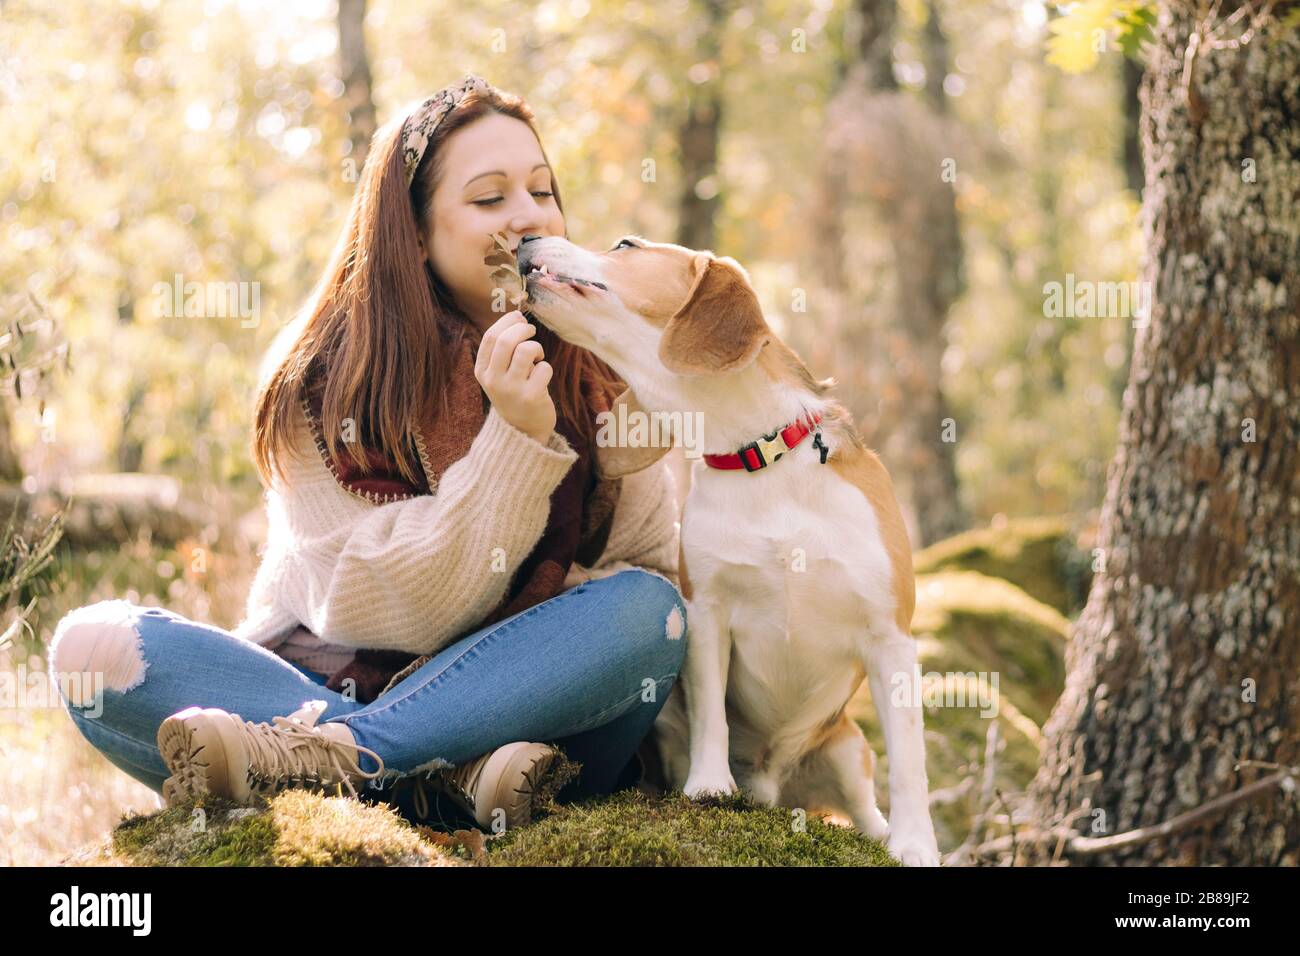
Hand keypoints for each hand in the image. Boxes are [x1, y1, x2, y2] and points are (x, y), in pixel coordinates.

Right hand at [474, 310, 555, 443]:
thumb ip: (503, 348)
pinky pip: (544, 368)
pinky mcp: (531, 397)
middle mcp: (493, 380)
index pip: (490, 337)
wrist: (522, 430)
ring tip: (537, 356)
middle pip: (506, 340)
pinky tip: (542, 376)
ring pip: (525, 350)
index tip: (519, 319)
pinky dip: (546, 367)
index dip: (507, 322)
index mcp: (482, 371)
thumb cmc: (514, 392)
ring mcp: (511, 390)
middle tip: (531, 332)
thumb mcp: (499, 373)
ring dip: (536, 347)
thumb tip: (517, 316)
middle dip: (523, 329)